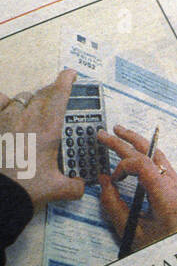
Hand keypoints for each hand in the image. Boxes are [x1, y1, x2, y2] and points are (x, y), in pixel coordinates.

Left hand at [0, 68, 84, 207]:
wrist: (2, 191)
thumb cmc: (28, 187)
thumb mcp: (58, 189)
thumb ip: (74, 186)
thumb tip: (80, 185)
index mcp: (49, 130)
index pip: (60, 96)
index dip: (67, 81)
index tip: (72, 74)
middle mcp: (30, 120)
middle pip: (43, 94)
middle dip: (52, 92)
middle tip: (59, 97)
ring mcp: (10, 120)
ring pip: (23, 98)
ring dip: (32, 99)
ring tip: (36, 107)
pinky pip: (2, 101)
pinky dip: (6, 100)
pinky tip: (8, 104)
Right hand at [97, 125, 176, 250]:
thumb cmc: (159, 251)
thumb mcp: (131, 232)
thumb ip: (114, 205)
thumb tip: (104, 180)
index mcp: (166, 198)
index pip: (143, 164)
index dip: (123, 165)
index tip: (113, 178)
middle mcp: (176, 188)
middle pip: (150, 154)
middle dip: (126, 141)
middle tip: (105, 134)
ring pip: (158, 156)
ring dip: (137, 144)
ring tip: (119, 134)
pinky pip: (161, 166)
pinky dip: (145, 156)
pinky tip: (134, 152)